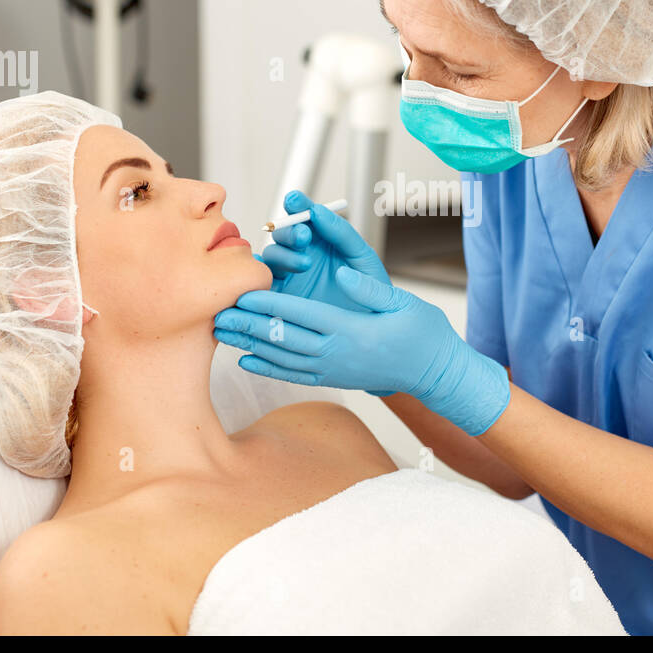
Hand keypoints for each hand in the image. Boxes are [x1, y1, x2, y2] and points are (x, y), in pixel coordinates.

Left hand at [213, 266, 511, 435]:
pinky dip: (268, 367)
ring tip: (222, 335)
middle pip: (282, 337)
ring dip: (249, 345)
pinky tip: (247, 360)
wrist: (434, 374)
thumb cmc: (423, 334)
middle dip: (248, 325)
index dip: (269, 304)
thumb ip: (371, 290)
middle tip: (217, 315)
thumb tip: (342, 274)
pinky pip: (293, 374)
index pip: (301, 314)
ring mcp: (333, 368)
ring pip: (282, 357)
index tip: (243, 294)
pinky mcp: (334, 378)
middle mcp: (337, 353)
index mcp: (351, 330)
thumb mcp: (404, 304)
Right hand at [261, 190, 390, 311]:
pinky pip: (260, 285)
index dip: (296, 204)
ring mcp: (286, 277)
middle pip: (282, 234)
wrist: (369, 333)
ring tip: (305, 264)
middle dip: (290, 231)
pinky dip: (262, 279)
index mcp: (321, 241)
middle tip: (304, 236)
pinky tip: (276, 278)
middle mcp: (299, 255)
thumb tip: (319, 211)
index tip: (295, 200)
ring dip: (283, 255)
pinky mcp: (276, 300)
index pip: (303, 216)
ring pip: (270, 257)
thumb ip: (342, 233)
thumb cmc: (370, 294)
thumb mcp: (363, 259)